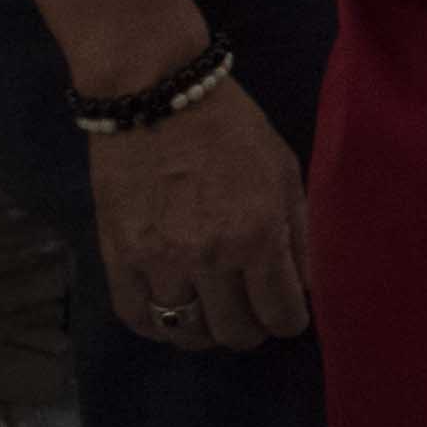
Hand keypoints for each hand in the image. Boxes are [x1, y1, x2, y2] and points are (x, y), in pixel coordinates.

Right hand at [92, 85, 309, 349]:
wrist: (156, 94)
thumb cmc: (231, 129)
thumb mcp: (284, 172)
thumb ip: (300, 234)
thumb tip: (308, 287)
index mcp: (259, 235)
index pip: (282, 315)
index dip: (290, 320)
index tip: (287, 312)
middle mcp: (210, 257)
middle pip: (236, 332)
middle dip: (251, 328)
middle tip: (251, 311)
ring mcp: (159, 261)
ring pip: (187, 332)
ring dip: (205, 331)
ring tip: (212, 313)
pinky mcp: (118, 256)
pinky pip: (137, 317)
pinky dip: (158, 326)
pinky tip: (172, 314)